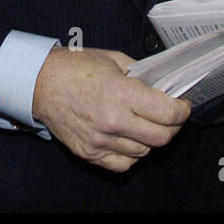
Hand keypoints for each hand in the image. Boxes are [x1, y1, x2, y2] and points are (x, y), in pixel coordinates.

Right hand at [31, 47, 190, 172]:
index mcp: (121, 93)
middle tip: (170, 117)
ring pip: (144, 152)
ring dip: (150, 139)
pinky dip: (132, 154)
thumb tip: (164, 86)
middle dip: (172, 127)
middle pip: (161, 137)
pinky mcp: (90, 153)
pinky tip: (129, 139)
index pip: (168, 113)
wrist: (40, 83)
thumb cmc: (75, 67)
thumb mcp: (114, 59)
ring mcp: (100, 140)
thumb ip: (141, 74)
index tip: (183, 106)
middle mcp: (113, 120)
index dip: (182, 110)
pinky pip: (123, 164)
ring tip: (145, 124)